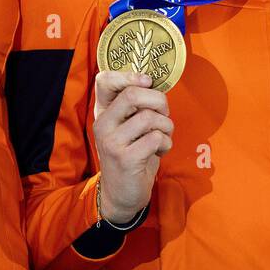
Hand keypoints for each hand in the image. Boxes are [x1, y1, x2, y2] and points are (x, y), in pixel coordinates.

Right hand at [92, 71, 172, 224]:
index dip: (129, 75)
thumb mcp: (126, 128)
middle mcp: (103, 125)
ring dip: (166, 126)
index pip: (104, 80)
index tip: (147, 82)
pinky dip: (166, 143)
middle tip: (164, 114)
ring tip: (163, 137)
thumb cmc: (130, 155)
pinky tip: (160, 151)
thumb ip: (135, 107)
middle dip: (159, 101)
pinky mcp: (126, 158)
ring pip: (150, 117)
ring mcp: (112, 142)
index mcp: (102, 113)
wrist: (120, 195)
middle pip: (132, 94)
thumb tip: (154, 84)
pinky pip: (156, 138)